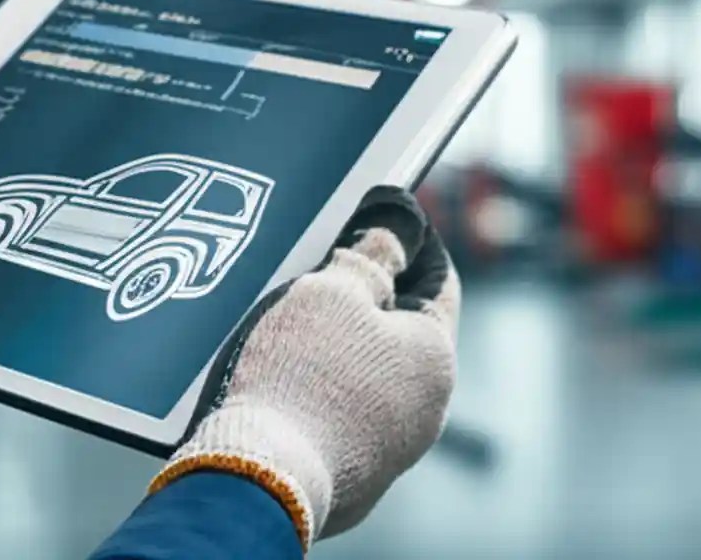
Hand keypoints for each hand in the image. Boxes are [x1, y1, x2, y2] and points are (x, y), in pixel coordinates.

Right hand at [151, 186, 458, 549]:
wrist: (261, 478)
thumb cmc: (301, 378)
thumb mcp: (333, 290)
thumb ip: (370, 256)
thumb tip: (395, 231)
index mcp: (435, 356)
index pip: (439, 281)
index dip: (413, 243)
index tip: (388, 221)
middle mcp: (426, 408)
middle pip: (403, 331)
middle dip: (369, 297)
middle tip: (326, 268)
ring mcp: (391, 449)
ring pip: (371, 376)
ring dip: (343, 347)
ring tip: (295, 323)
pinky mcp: (353, 477)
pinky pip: (344, 416)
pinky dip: (324, 392)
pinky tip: (287, 378)